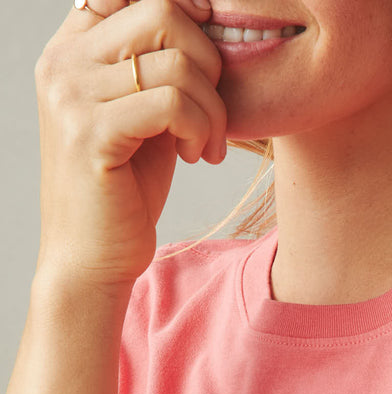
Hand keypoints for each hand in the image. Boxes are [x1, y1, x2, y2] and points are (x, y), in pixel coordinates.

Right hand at [34, 0, 225, 290]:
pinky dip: (202, 129)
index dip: (187, 12)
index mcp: (72, 48)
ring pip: (176, 62)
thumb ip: (161, 68)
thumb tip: (206, 17)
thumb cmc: (125, 191)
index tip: (212, 60)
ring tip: (208, 145)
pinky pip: (173, 102)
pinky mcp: (92, 132)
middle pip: (162, 12)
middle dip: (210, 63)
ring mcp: (71, 94)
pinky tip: (198, 157)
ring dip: (212, 108)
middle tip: (215, 114)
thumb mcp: (145, 116)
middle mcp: (63, 61)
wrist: (91, 259)